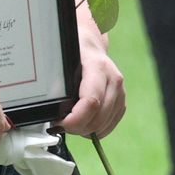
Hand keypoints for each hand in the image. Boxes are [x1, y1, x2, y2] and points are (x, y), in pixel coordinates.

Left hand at [61, 16, 126, 138]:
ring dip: (85, 130)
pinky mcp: (121, 101)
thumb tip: (53, 112)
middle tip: (61, 123)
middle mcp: (114, 80)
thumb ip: (58, 86)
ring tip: (71, 121)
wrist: (90, 44)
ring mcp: (120, 91)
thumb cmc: (73, 54)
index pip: (91, 102)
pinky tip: (83, 121)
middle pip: (98, 118)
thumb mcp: (62, 64)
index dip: (75, 120)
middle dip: (77, 127)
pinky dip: (94, 129)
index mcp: (98, 68)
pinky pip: (109, 125)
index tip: (60, 123)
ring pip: (104, 125)